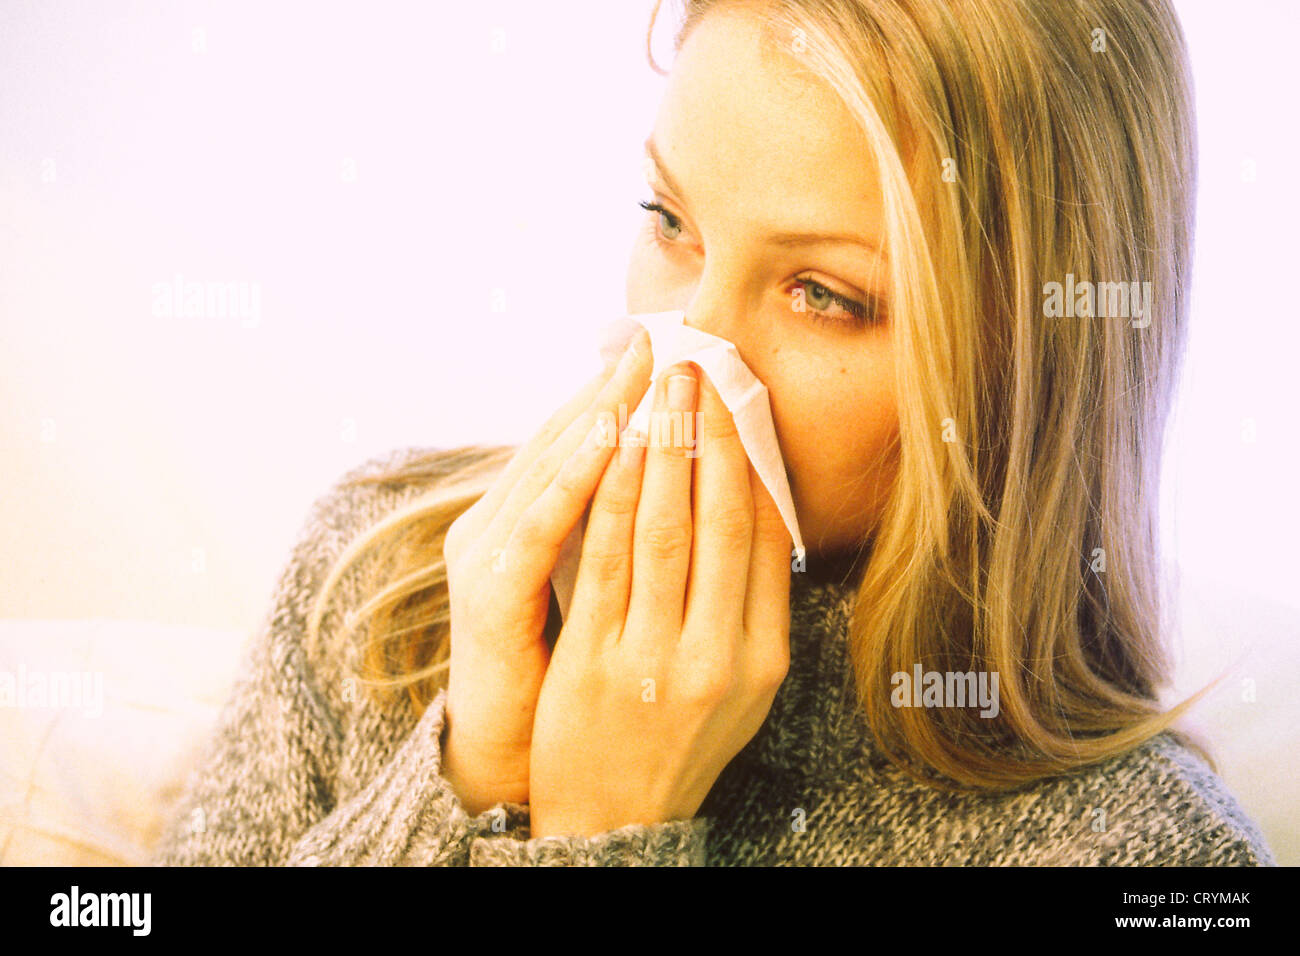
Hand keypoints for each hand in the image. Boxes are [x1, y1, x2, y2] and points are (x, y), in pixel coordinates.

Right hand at [439, 326, 652, 813]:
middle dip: (612, 385)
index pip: (574, 441)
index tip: (667, 348)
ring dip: (599, 414)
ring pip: (548, 468)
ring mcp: (484, 555)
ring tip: (643, 367)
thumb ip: (618, 534)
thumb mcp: (593, 585)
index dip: (619, 392)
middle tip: (659, 333)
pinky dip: (577, 479)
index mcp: (518, 518)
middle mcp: (493, 523)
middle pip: (558, 439)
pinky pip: (540, 527)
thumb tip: (680, 484)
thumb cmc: (560, 671)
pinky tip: (614, 440)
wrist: (507, 752)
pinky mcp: (488, 594)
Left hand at [527, 361, 792, 837]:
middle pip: (718, 518)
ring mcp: (656, 658)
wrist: (618, 820)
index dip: (752, 458)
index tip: (742, 399)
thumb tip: (760, 507)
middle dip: (710, 432)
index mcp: (764, 655)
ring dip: (660, 446)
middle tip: (702, 365)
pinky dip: (608, 493)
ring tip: (661, 386)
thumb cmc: (681, 739)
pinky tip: (610, 445)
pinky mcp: (595, 660)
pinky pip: (604, 558)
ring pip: (661, 527)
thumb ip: (752, 604)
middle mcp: (719, 654)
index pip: (763, 535)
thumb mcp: (743, 683)